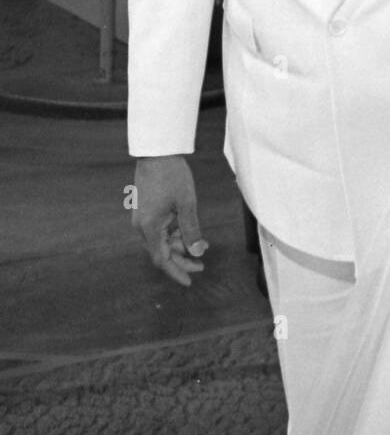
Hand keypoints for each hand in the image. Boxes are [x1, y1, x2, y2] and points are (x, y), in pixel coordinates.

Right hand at [131, 156, 207, 286]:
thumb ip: (191, 230)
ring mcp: (142, 218)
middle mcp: (142, 227)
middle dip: (182, 260)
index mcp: (149, 228)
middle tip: (202, 265)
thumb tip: (197, 253)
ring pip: (162, 241)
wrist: (157, 152)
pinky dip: (174, 234)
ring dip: (180, 246)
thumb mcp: (187, 204)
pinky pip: (160, 229)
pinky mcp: (146, 210)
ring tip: (201, 247)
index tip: (190, 282)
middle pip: (161, 252)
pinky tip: (189, 233)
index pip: (161, 260)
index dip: (176, 272)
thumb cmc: (172, 176)